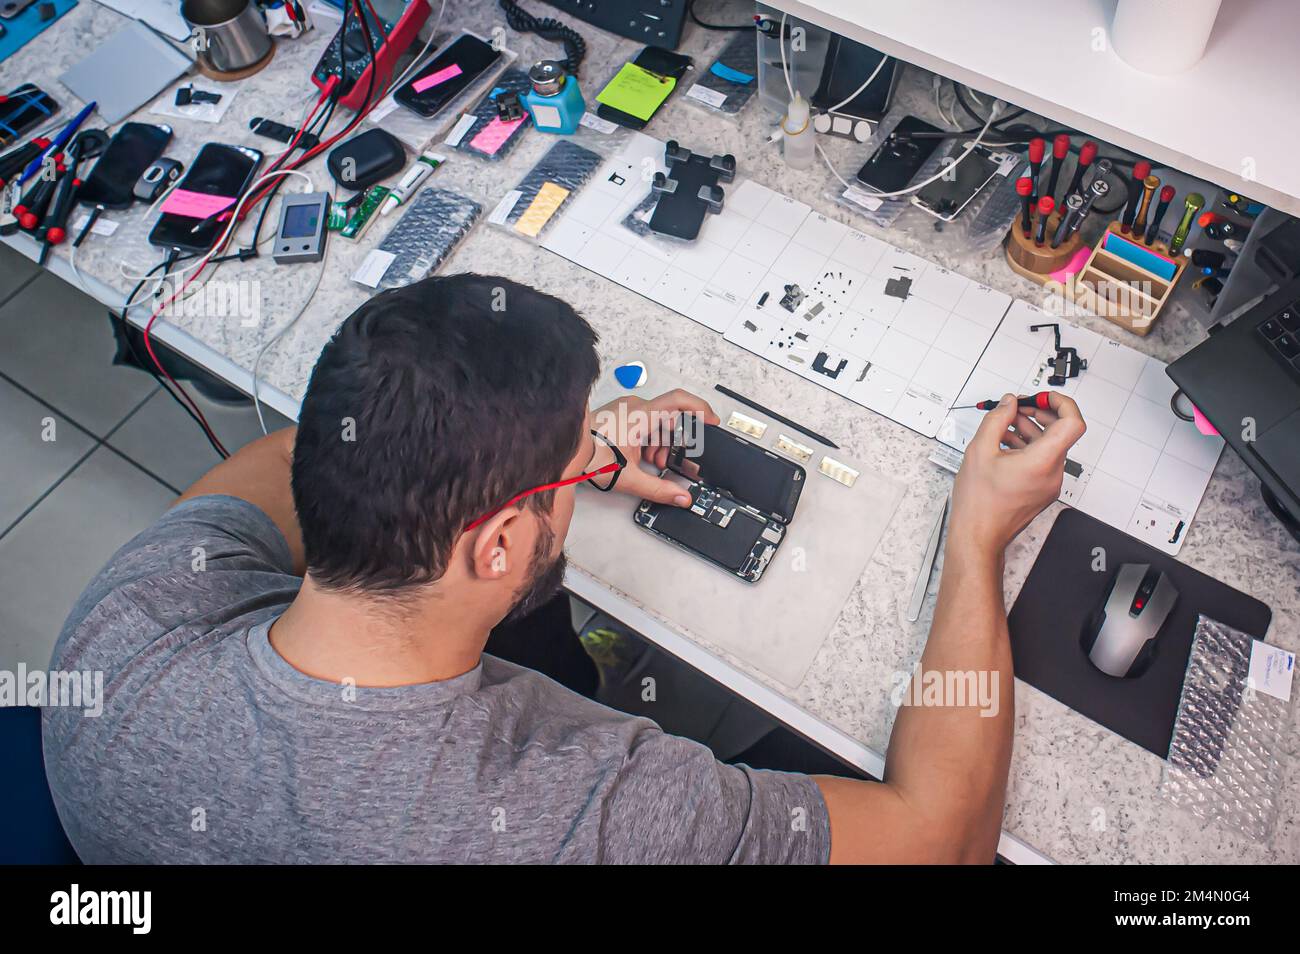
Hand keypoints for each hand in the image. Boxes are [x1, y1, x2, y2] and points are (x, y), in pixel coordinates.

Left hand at [592, 389, 719, 506]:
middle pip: (668, 419)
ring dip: (658, 442)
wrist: (566, 450)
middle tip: (666, 461)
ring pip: (655, 421)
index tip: (711, 419)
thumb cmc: (592, 457)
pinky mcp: (617, 412)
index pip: (680, 401)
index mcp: (642, 415)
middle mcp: (635, 407)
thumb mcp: (631, 477)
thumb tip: (681, 497)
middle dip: (672, 442)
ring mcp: (624, 408)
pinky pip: (641, 420)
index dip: (701, 408)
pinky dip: (646, 437)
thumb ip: (660, 489)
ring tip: (649, 462)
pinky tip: (639, 454)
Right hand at [948, 392, 1085, 559]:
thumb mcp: (979, 451)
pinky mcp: (1043, 489)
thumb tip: (1009, 403)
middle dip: (1039, 413)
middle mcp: (1053, 473)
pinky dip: (1027, 446)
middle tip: (1017, 406)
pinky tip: (1004, 443)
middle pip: (1061, 431)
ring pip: (1049, 445)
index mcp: (1042, 461)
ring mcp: (1049, 483)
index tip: (1042, 397)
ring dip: (1030, 429)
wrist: (979, 535)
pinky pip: (1042, 459)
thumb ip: (996, 419)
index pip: (1073, 422)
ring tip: (1004, 424)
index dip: (1060, 403)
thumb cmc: (979, 503)